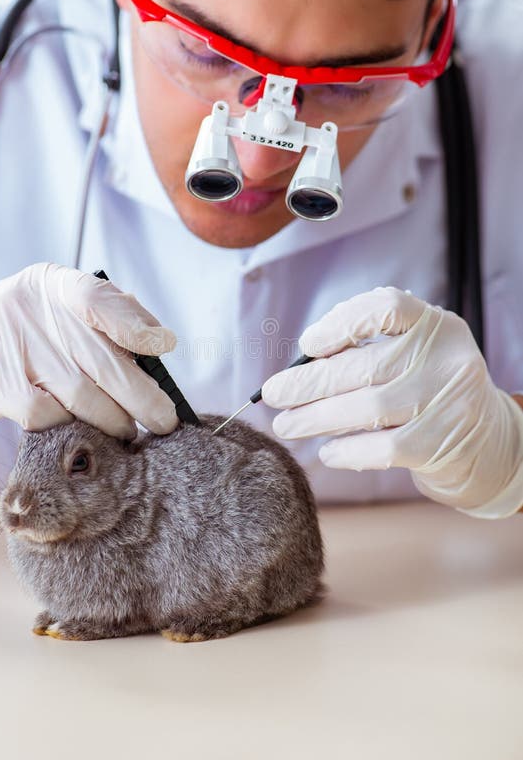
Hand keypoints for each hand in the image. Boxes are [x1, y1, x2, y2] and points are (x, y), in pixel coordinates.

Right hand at [0, 262, 178, 439]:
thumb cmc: (13, 337)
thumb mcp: (49, 310)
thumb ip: (100, 317)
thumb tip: (158, 339)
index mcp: (50, 284)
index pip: (97, 297)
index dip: (134, 324)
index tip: (161, 347)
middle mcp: (28, 309)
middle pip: (101, 360)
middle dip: (142, 396)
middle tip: (164, 419)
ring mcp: (9, 347)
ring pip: (82, 395)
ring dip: (113, 420)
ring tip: (126, 430)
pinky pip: (49, 416)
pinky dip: (69, 426)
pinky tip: (77, 428)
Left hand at [262, 287, 522, 517]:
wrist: (486, 439)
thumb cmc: (426, 387)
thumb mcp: (412, 353)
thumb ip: (365, 348)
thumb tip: (299, 364)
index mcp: (434, 325)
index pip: (387, 307)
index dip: (342, 323)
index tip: (308, 344)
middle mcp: (445, 357)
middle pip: (365, 366)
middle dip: (308, 382)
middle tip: (274, 394)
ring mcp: (446, 401)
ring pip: (367, 408)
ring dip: (316, 418)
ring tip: (286, 426)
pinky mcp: (440, 443)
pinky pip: (381, 449)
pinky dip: (346, 451)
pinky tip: (326, 452)